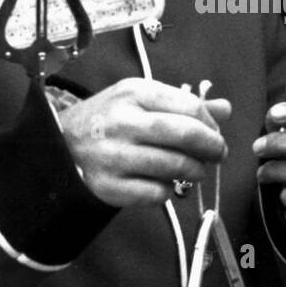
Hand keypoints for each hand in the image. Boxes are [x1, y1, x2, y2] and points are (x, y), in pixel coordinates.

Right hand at [60, 79, 229, 206]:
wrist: (60, 143)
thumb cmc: (110, 118)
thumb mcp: (142, 99)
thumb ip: (184, 104)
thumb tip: (225, 110)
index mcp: (134, 93)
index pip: (190, 107)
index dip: (212, 124)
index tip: (216, 133)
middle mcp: (122, 122)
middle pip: (185, 135)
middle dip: (212, 147)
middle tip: (218, 154)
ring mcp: (113, 156)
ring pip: (175, 167)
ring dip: (195, 171)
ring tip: (194, 170)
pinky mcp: (108, 187)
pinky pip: (156, 193)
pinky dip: (168, 190)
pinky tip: (164, 183)